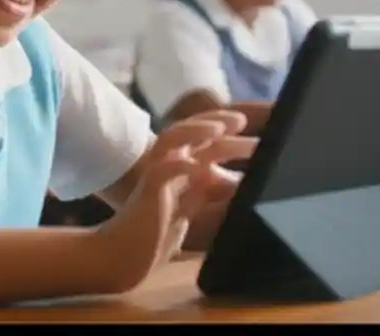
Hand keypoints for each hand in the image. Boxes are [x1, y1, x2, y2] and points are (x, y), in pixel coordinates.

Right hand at [93, 113, 255, 290]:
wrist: (126, 257)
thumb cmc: (158, 236)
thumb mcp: (196, 211)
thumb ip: (214, 197)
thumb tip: (244, 187)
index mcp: (182, 169)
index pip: (204, 141)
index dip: (226, 132)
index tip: (253, 134)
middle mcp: (169, 165)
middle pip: (192, 132)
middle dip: (217, 122)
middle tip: (242, 121)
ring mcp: (157, 174)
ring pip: (172, 139)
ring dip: (195, 130)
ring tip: (218, 128)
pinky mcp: (148, 191)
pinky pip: (162, 170)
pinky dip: (180, 165)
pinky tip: (198, 167)